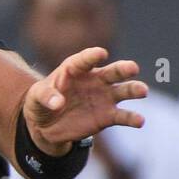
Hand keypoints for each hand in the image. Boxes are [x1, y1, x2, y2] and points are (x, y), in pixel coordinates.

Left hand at [22, 46, 146, 154]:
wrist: (47, 125)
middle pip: (112, 72)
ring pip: (123, 91)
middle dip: (123, 69)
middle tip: (133, 67)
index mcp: (74, 69)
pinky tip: (140, 121)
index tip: (101, 53)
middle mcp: (94, 80)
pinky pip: (123, 116)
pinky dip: (132, 118)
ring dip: (134, 90)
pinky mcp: (108, 116)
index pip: (84, 60)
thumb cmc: (40, 103)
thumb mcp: (36, 98)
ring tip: (142, 91)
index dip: (92, 56)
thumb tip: (58, 103)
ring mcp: (103, 97)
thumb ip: (46, 97)